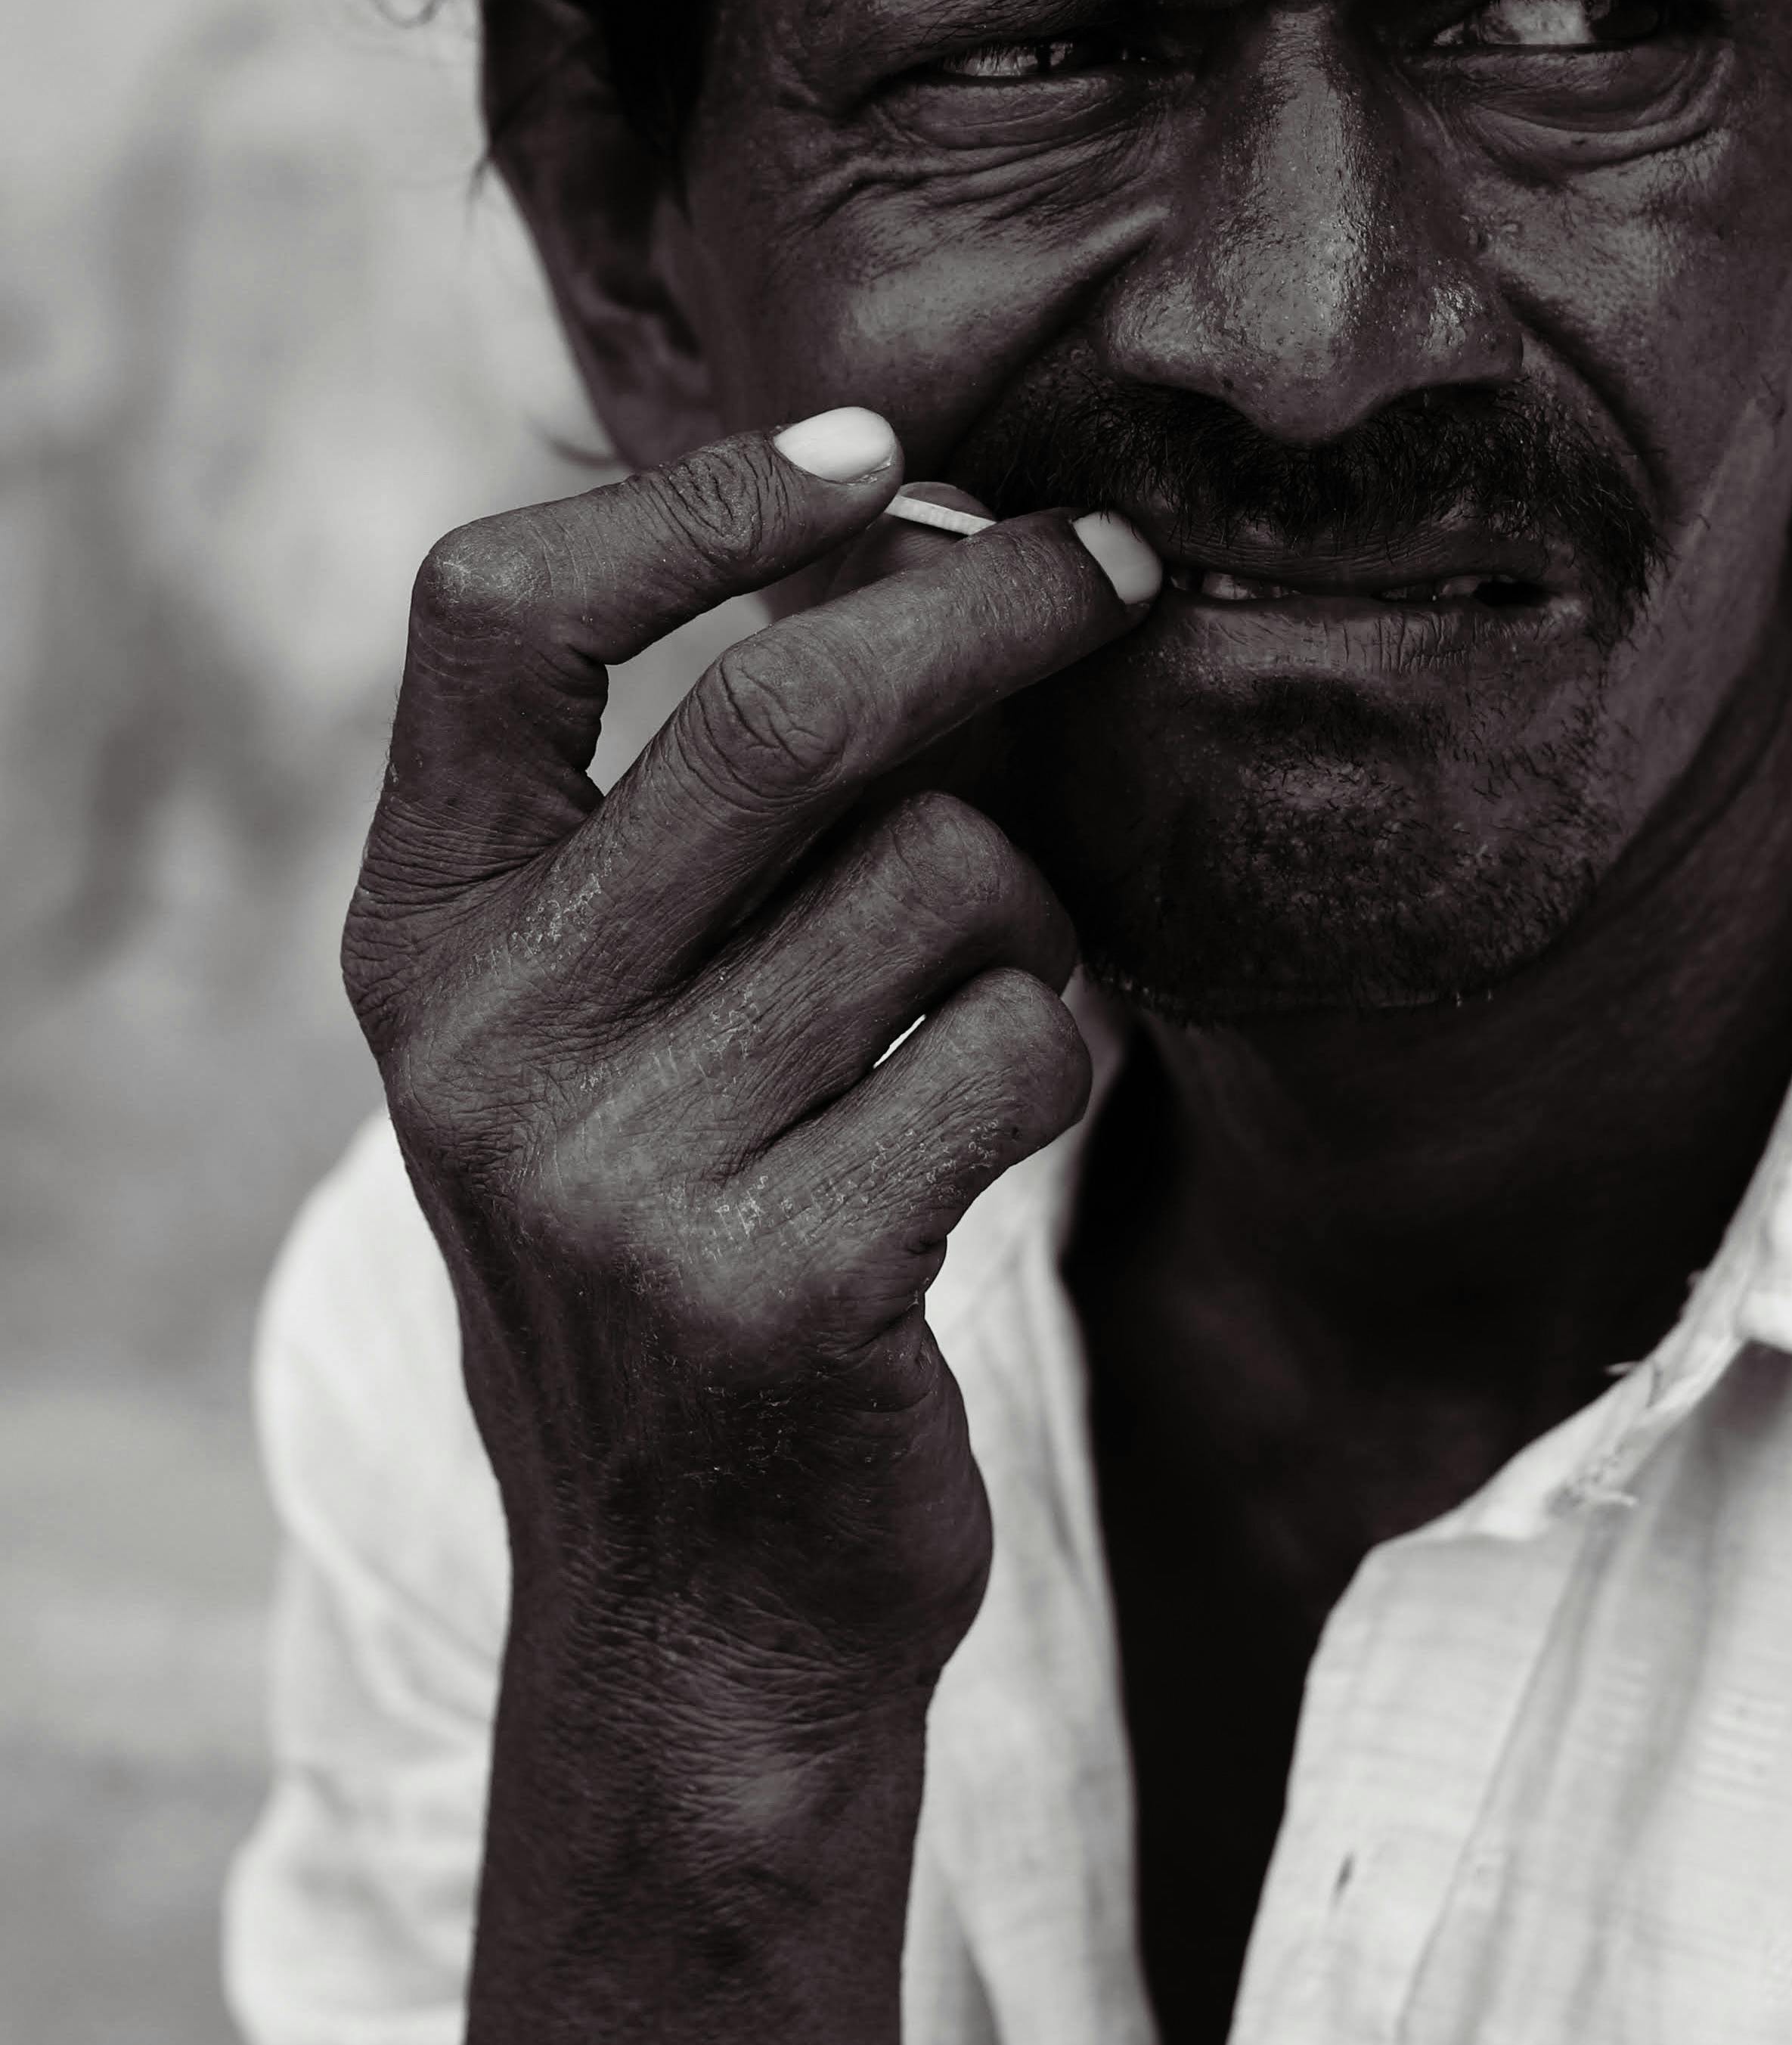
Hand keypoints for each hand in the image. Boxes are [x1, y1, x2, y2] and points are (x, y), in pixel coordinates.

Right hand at [339, 412, 1158, 2044]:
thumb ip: (695, 807)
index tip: (871, 448)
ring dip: (1031, 916)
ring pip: (948, 880)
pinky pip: (1015, 1046)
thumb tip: (912, 524)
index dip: (690, 499)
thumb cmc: (694, 1225)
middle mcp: (486, 1033)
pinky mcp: (772, 1282)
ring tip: (978, 1009)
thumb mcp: (610, 1012)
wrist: (698, 1596)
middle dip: (989, 605)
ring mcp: (615, 1167)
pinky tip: (984, 1136)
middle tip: (1116, 563)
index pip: (494, 616)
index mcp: (422, 928)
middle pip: (785, 711)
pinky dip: (1054, 1058)